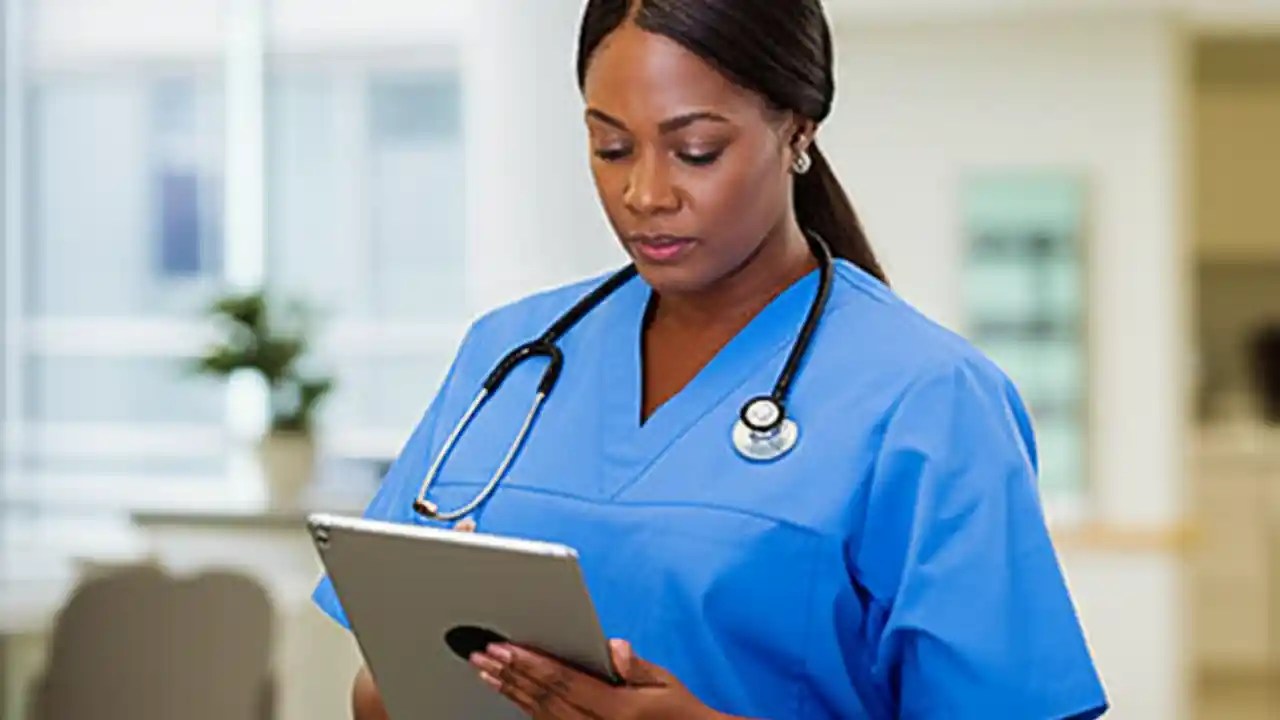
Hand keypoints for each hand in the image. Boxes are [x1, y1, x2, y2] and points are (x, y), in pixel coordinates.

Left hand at [470, 638, 727, 719]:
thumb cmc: (678, 713)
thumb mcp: (665, 683)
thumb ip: (636, 666)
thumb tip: (614, 647)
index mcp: (618, 710)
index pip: (564, 682)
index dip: (531, 663)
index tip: (505, 648)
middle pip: (545, 700)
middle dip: (511, 674)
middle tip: (484, 655)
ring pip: (541, 716)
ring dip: (512, 692)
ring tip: (487, 672)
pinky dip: (527, 710)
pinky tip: (512, 696)